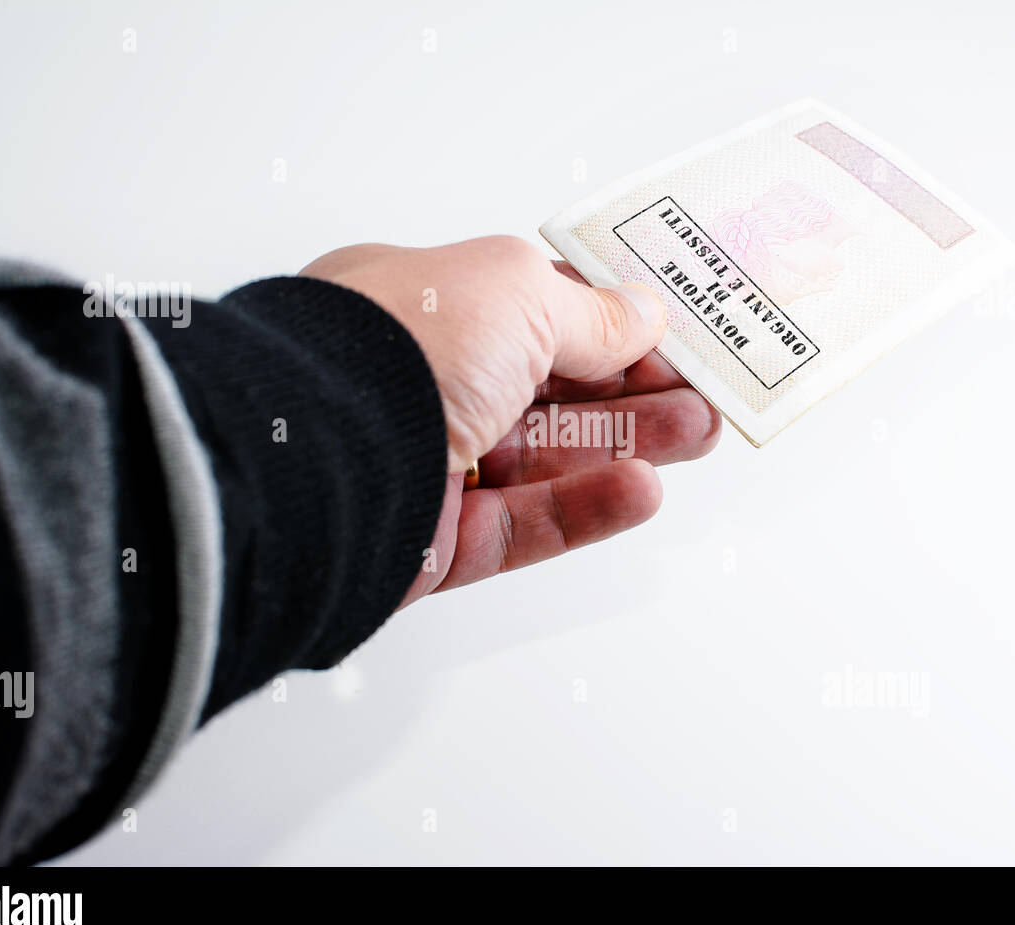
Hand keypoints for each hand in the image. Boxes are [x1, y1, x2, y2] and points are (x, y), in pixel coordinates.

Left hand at [300, 236, 721, 601]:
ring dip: (625, 446)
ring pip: (543, 461)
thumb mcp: (515, 292)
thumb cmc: (395, 349)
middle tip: (703, 396)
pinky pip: (521, 526)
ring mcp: (424, 465)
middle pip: (547, 391)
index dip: (607, 325)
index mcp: (425, 304)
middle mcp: (420, 382)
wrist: (310, 458)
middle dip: (631, 391)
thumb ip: (588, 311)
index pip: (532, 313)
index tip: (675, 337)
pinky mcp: (430, 542)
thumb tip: (640, 312)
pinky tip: (642, 490)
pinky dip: (584, 508)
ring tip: (697, 435)